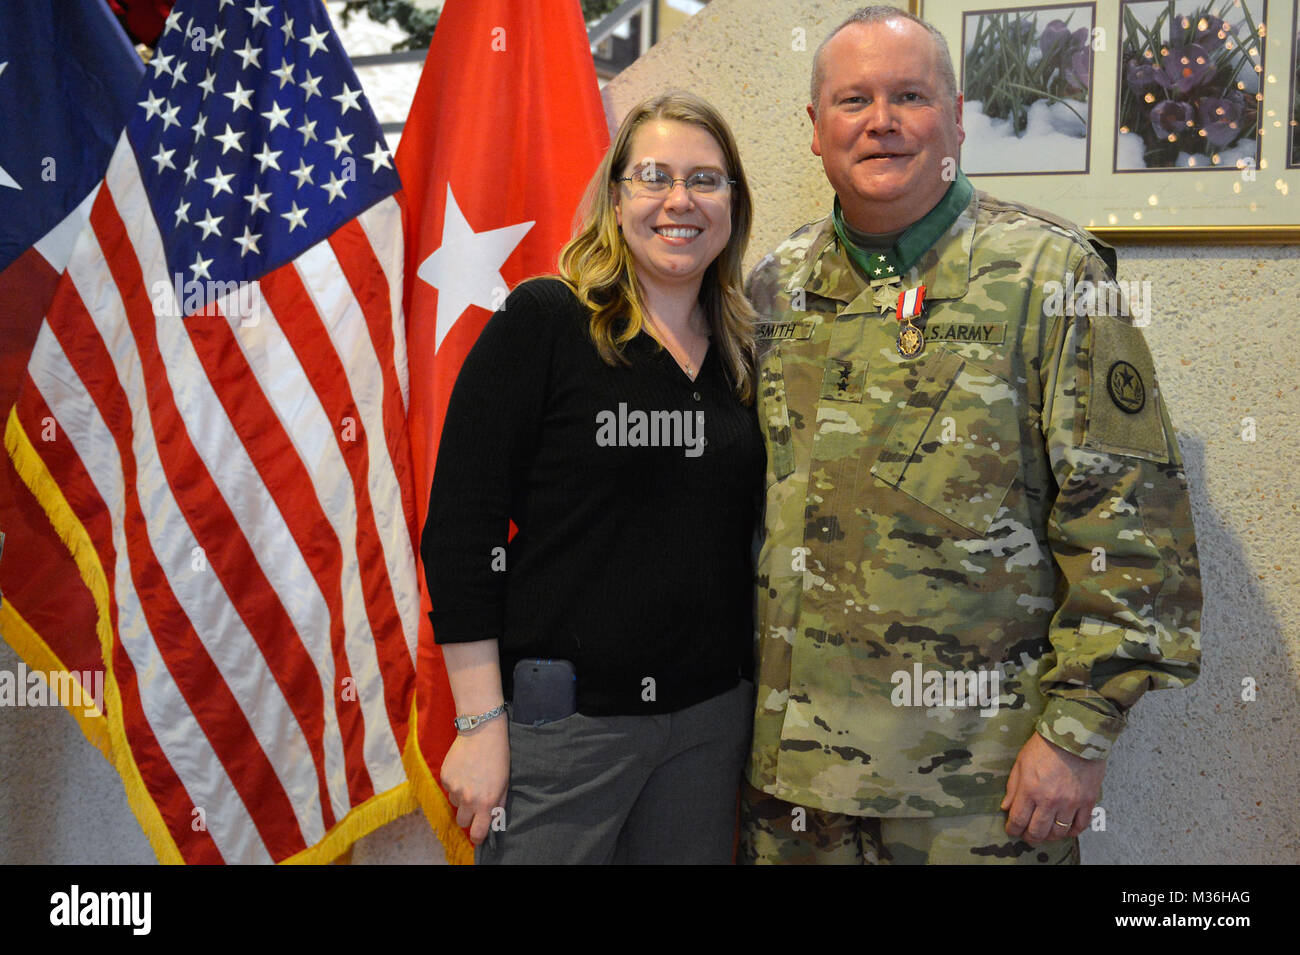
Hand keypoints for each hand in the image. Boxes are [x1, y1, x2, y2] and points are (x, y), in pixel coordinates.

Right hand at [440, 717, 509, 845]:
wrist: (481, 732)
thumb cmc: (498, 757)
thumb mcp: (504, 783)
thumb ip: (497, 804)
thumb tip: (492, 820)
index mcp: (485, 803)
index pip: (477, 833)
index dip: (478, 836)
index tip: (479, 834)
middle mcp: (468, 799)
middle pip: (462, 822)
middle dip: (468, 816)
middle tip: (475, 802)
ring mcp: (454, 788)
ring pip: (454, 804)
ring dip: (461, 797)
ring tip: (471, 779)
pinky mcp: (445, 777)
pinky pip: (448, 788)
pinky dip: (454, 783)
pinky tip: (464, 769)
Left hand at [1001, 731, 1105, 843]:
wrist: (1075, 735)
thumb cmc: (1044, 746)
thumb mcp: (1021, 762)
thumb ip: (1013, 787)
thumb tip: (1006, 808)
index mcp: (1030, 789)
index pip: (1018, 820)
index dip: (1013, 829)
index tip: (1012, 830)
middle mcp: (1049, 800)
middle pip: (1038, 831)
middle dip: (1030, 837)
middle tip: (1028, 835)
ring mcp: (1070, 803)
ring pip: (1059, 832)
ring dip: (1050, 836)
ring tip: (1046, 832)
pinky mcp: (1087, 801)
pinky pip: (1080, 826)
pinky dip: (1072, 831)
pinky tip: (1066, 828)